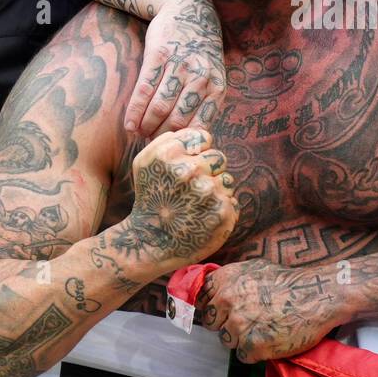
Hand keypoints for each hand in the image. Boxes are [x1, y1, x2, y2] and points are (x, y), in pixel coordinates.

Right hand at [113, 128, 237, 270]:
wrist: (151, 241)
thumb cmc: (151, 197)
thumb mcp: (145, 162)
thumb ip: (170, 139)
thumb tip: (199, 135)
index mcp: (170, 154)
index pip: (203, 138)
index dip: (196, 152)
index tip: (185, 169)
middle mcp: (191, 170)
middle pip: (219, 158)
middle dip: (208, 171)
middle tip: (190, 191)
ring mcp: (209, 192)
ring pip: (226, 180)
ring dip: (215, 191)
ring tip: (194, 206)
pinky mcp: (223, 213)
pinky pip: (232, 200)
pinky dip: (221, 209)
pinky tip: (203, 218)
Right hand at [127, 0, 224, 136]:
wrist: (189, 9)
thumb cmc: (200, 51)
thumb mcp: (214, 75)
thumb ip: (206, 102)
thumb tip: (192, 139)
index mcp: (218, 86)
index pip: (201, 124)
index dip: (185, 142)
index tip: (173, 152)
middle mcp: (201, 77)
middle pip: (179, 119)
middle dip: (164, 137)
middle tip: (153, 148)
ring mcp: (179, 65)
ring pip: (160, 106)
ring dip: (147, 126)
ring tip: (140, 136)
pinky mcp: (159, 55)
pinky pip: (144, 90)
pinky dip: (135, 111)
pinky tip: (129, 125)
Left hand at [198, 259, 342, 362]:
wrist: (317, 297)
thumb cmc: (289, 282)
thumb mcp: (255, 269)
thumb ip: (230, 280)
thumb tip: (211, 290)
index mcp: (225, 280)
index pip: (200, 299)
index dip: (212, 306)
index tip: (220, 311)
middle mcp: (227, 301)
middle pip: (211, 323)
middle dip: (225, 323)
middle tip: (248, 320)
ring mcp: (238, 325)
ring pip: (226, 341)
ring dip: (241, 339)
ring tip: (263, 329)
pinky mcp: (252, 346)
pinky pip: (243, 355)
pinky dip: (254, 351)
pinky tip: (269, 339)